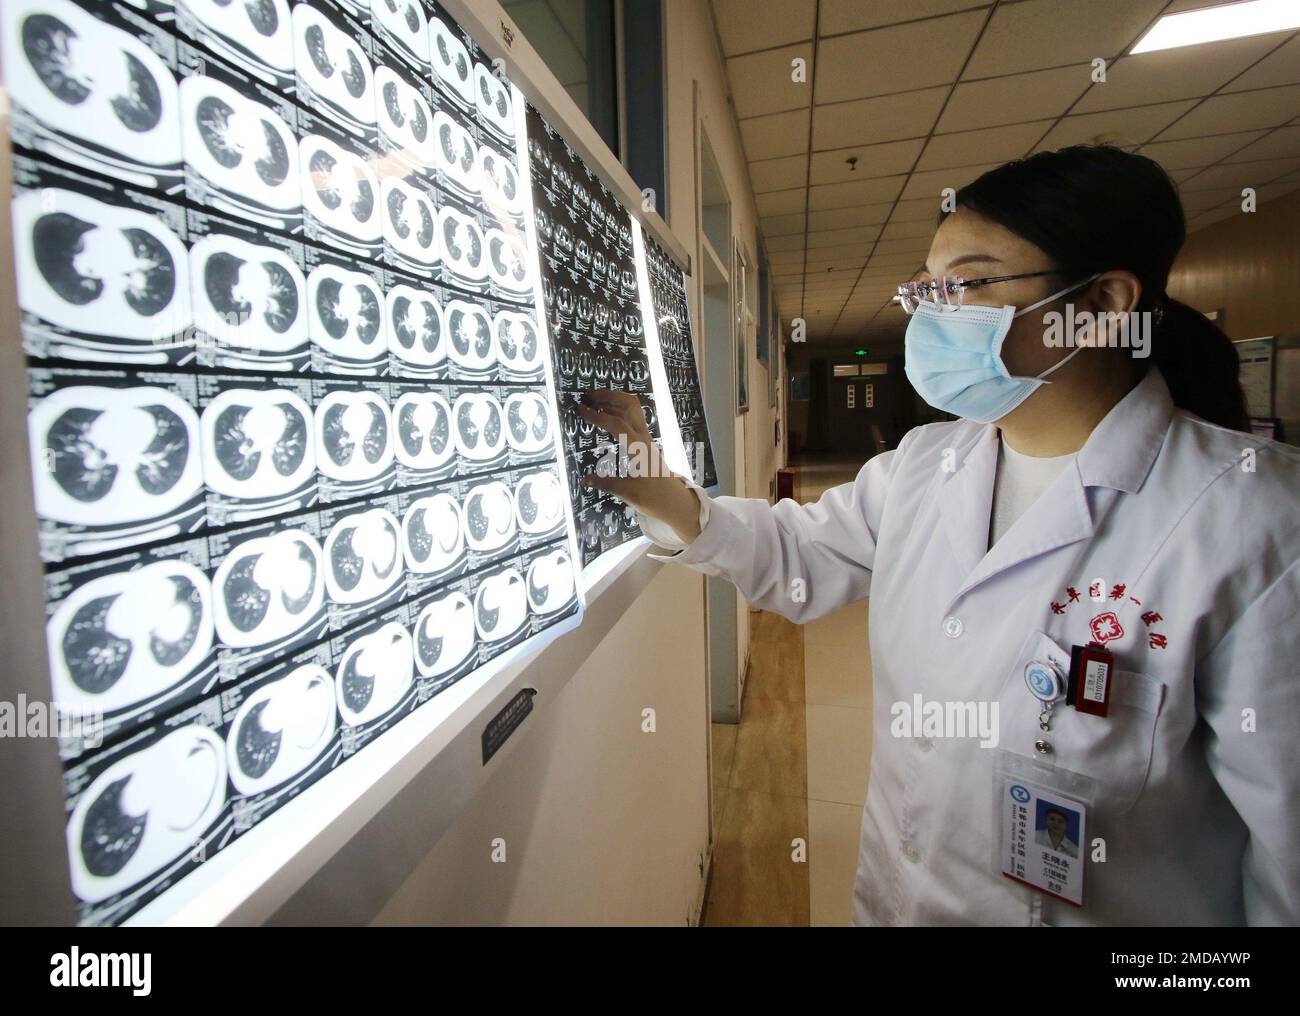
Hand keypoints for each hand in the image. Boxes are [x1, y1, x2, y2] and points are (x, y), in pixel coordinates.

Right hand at [576, 389, 702, 543]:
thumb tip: (585, 479)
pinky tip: (605, 416)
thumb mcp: (628, 493)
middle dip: (610, 395)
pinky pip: (632, 419)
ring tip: (593, 401)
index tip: (581, 409)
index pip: (616, 424)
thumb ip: (606, 484)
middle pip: (630, 404)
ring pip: (632, 409)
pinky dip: (618, 412)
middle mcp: (643, 438)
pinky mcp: (644, 443)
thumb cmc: (654, 498)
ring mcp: (645, 438)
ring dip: (614, 401)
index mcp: (638, 448)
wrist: (674, 501)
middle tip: (589, 395)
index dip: (597, 415)